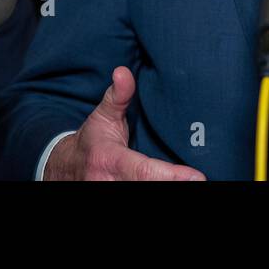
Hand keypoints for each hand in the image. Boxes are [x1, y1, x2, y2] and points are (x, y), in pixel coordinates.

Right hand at [43, 66, 204, 180]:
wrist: (67, 168)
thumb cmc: (92, 141)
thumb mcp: (102, 116)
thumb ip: (117, 96)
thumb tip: (122, 71)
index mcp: (109, 160)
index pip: (145, 171)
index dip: (172, 176)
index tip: (197, 177)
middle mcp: (109, 183)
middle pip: (149, 187)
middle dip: (175, 184)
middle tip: (201, 180)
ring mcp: (111, 194)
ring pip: (145, 194)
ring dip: (170, 188)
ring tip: (194, 183)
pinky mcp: (116, 196)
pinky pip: (142, 196)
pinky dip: (161, 189)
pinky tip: (181, 185)